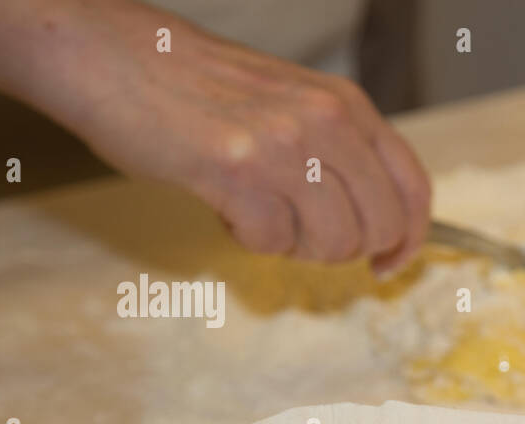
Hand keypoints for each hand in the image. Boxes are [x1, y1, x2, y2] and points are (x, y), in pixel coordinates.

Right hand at [24, 0, 429, 274]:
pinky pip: (273, 243)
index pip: (413, 186)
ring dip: (295, 245)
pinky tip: (223, 203)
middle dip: (344, 248)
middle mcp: (327, 122)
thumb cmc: (197, 87)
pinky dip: (249, 237)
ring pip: (334, 243)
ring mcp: (286, 145)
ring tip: (257, 210)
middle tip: (298, 231)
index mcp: (347, 105)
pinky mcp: (239, 171)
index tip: (388, 263)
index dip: (410, 238)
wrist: (111, 58)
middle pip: (380, 227)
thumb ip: (337, 151)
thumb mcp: (291, 101)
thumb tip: (376, 221)